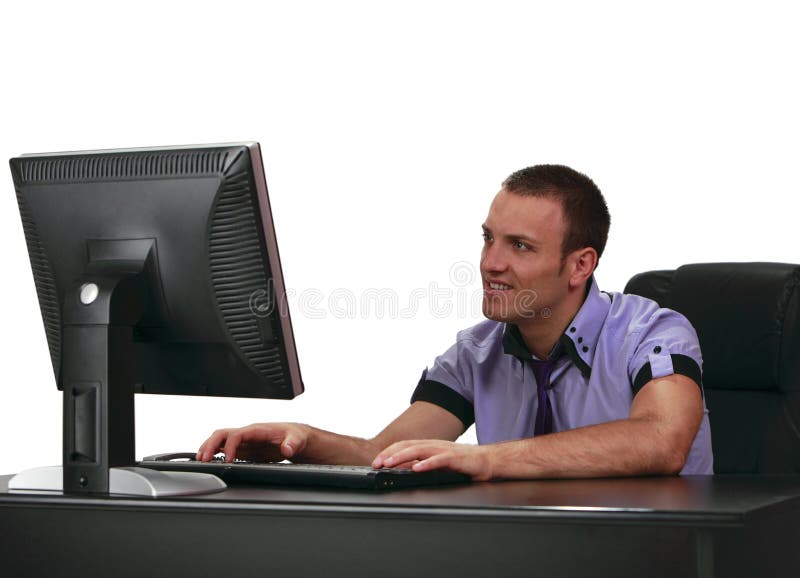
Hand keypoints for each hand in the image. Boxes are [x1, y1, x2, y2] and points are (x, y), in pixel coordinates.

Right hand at [196, 423, 310, 462]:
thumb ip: (292, 443)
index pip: (237, 434)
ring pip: (220, 440)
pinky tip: (209, 461)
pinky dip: (214, 453)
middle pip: (222, 434)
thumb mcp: (297, 439)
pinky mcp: (245, 450)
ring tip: (200, 459)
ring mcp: (245, 442)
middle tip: (203, 459)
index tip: (228, 460)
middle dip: (210, 445)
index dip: (230, 446)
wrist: (296, 438)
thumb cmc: (295, 436)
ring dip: (208, 448)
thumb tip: (287, 449)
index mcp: (257, 430)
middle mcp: (248, 434)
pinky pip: (225, 448)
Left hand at [371, 440, 493, 480]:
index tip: (376, 462)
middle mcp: (434, 445)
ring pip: (419, 450)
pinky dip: (427, 463)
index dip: (389, 452)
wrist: (487, 461)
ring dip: (402, 457)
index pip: (404, 445)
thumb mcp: (438, 464)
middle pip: (408, 446)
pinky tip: (417, 468)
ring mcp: (444, 450)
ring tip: (390, 463)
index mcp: (429, 446)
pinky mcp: (455, 458)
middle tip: (377, 463)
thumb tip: (403, 470)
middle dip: (390, 454)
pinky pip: (439, 460)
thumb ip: (422, 465)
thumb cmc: (463, 464)